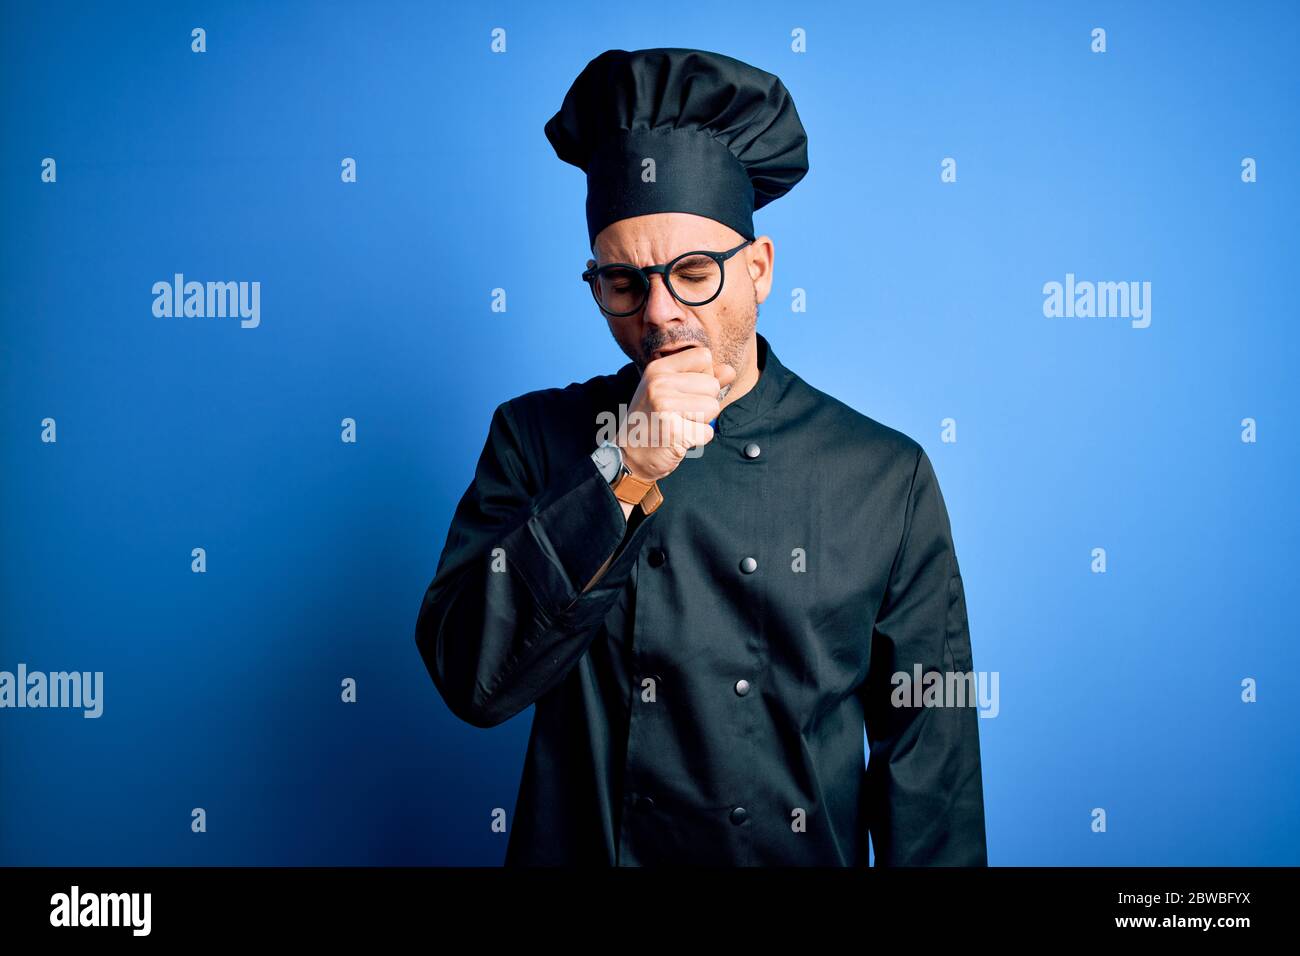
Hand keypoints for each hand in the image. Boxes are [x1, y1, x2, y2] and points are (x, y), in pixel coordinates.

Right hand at [620, 346, 736, 481]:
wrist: (628, 456)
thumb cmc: (652, 421)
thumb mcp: (670, 391)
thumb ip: (701, 379)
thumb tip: (730, 371)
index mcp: (658, 369)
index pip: (703, 356)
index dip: (704, 375)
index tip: (686, 392)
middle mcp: (659, 383)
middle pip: (712, 384)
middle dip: (704, 403)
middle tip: (679, 415)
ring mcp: (665, 406)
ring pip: (713, 407)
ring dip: (702, 422)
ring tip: (679, 425)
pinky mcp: (673, 431)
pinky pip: (708, 431)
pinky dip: (698, 439)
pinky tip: (679, 439)